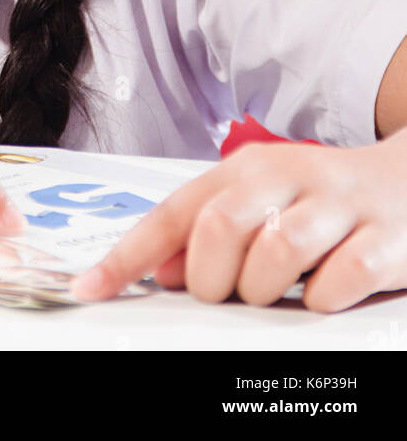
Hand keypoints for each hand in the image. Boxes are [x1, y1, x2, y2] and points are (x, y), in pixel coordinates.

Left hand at [69, 130, 406, 311]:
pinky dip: (322, 299)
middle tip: (229, 292)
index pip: (173, 213)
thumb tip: (160, 270)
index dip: (128, 255)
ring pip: (274, 256)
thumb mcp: (263, 202)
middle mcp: (288, 177)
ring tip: (281, 291)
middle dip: (212, 279)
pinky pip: (335, 284)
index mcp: (248, 169)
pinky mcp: (382, 241)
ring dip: (266, 291)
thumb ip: (208, 231)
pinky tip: (327, 289)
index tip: (90, 289)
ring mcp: (338, 207)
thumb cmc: (325, 200)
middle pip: (218, 231)